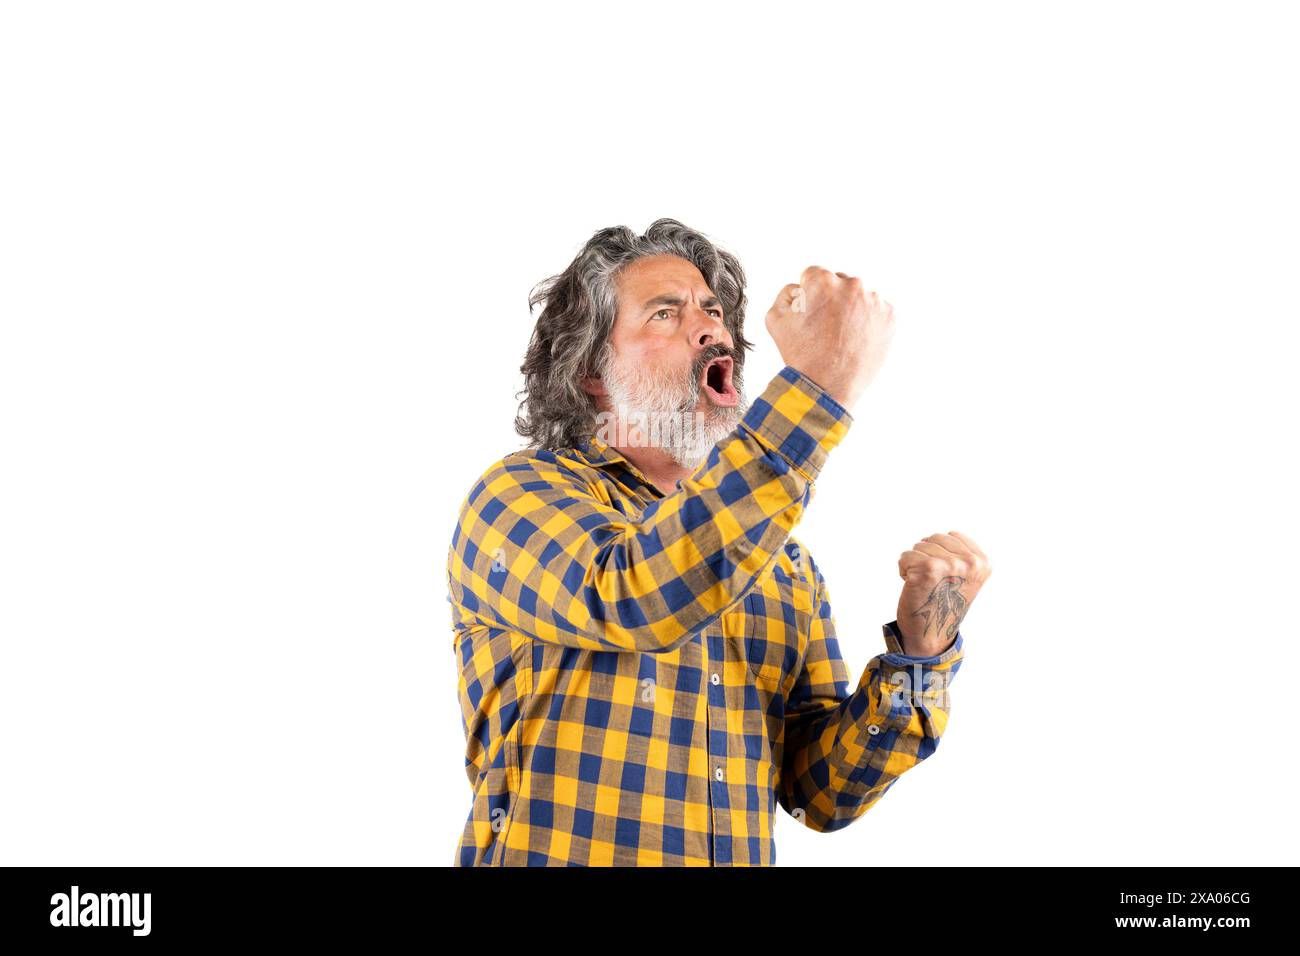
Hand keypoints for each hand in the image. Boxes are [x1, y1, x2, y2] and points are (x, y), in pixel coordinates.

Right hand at [763, 265, 894, 410]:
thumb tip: (801, 289)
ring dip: (851, 309)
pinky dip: (867, 322)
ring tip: (841, 336)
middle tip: (825, 327)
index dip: (808, 294)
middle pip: (839, 282)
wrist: (827, 387)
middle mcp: (852, 284)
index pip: (813, 274)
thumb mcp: (775, 319)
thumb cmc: (800, 354)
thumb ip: (786, 293)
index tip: (810, 313)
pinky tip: (855, 339)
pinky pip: (876, 311)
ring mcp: (874, 300)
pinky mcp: (889, 317)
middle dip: (832, 299)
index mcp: (823, 280)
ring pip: (859, 297)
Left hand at [896, 531, 991, 655]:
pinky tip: (914, 586)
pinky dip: (903, 570)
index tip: (944, 576)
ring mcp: (950, 564)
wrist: (930, 633)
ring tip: (924, 585)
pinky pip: (905, 556)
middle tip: (932, 582)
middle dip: (926, 557)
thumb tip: (947, 535)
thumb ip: (962, 554)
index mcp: (982, 562)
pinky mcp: (928, 569)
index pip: (951, 536)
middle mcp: (970, 562)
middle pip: (933, 538)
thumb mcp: (964, 576)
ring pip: (918, 546)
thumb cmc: (942, 602)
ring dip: (914, 564)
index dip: (940, 553)